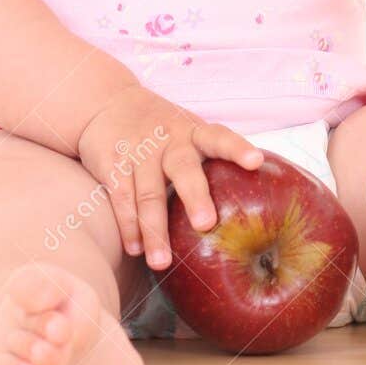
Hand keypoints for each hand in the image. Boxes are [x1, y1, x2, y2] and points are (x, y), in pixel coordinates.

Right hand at [77, 84, 263, 270]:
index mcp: (194, 133)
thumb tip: (255, 209)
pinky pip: (121, 197)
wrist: (110, 103)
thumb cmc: (164, 131)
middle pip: (183, 168)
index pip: (220, 137)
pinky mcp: (114, 163)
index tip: (255, 162)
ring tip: (161, 262)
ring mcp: (140, 151)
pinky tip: (135, 249)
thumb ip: (212, 161)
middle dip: (194, 196)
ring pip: (148, 192)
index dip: (237, 148)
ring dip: (154, 229)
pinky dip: (128, 225)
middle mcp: (170, 140)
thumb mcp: (190, 133)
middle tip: (205, 224)